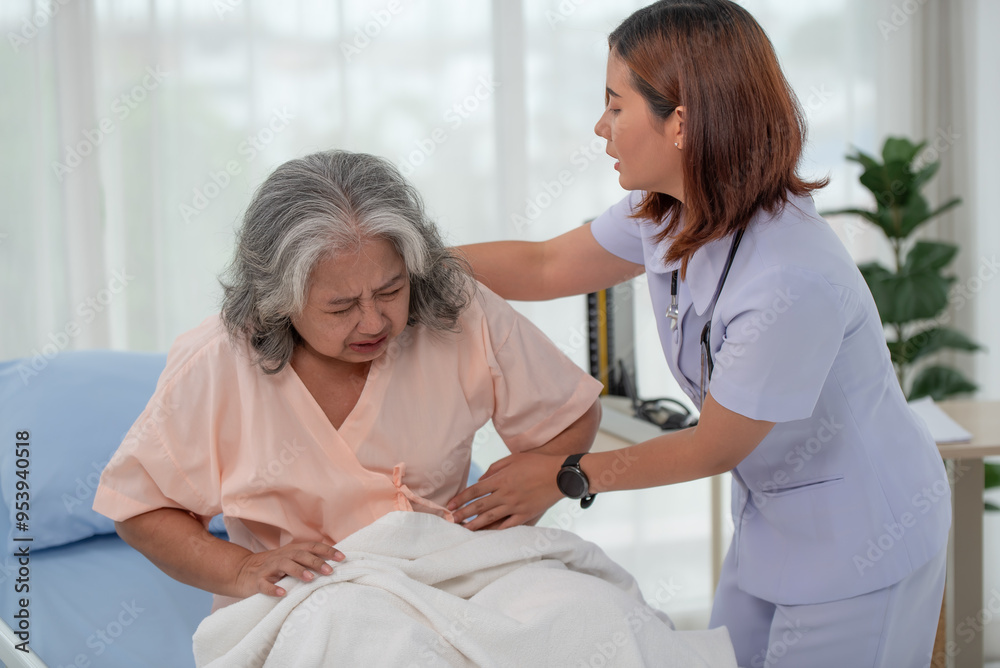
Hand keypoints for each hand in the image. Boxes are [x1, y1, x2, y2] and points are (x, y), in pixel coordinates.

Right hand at [234, 541, 344, 597]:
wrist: (242, 571)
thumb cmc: (273, 567)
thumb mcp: (291, 560)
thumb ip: (308, 560)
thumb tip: (334, 563)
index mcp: (292, 551)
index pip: (312, 547)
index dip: (327, 550)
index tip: (342, 558)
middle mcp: (282, 556)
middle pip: (300, 555)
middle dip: (316, 562)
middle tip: (330, 571)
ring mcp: (269, 568)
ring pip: (284, 565)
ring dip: (298, 571)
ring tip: (310, 579)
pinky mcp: (258, 581)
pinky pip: (265, 584)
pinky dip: (273, 588)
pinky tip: (283, 593)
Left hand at [447, 452, 563, 530]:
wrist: (561, 474)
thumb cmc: (537, 462)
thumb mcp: (513, 458)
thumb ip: (495, 468)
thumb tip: (480, 480)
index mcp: (501, 479)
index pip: (475, 491)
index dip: (461, 499)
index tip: (450, 506)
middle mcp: (506, 494)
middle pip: (479, 506)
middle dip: (463, 514)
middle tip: (450, 521)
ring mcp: (516, 506)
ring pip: (491, 518)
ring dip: (475, 525)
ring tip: (464, 530)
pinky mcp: (526, 514)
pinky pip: (508, 525)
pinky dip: (497, 530)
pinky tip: (487, 534)